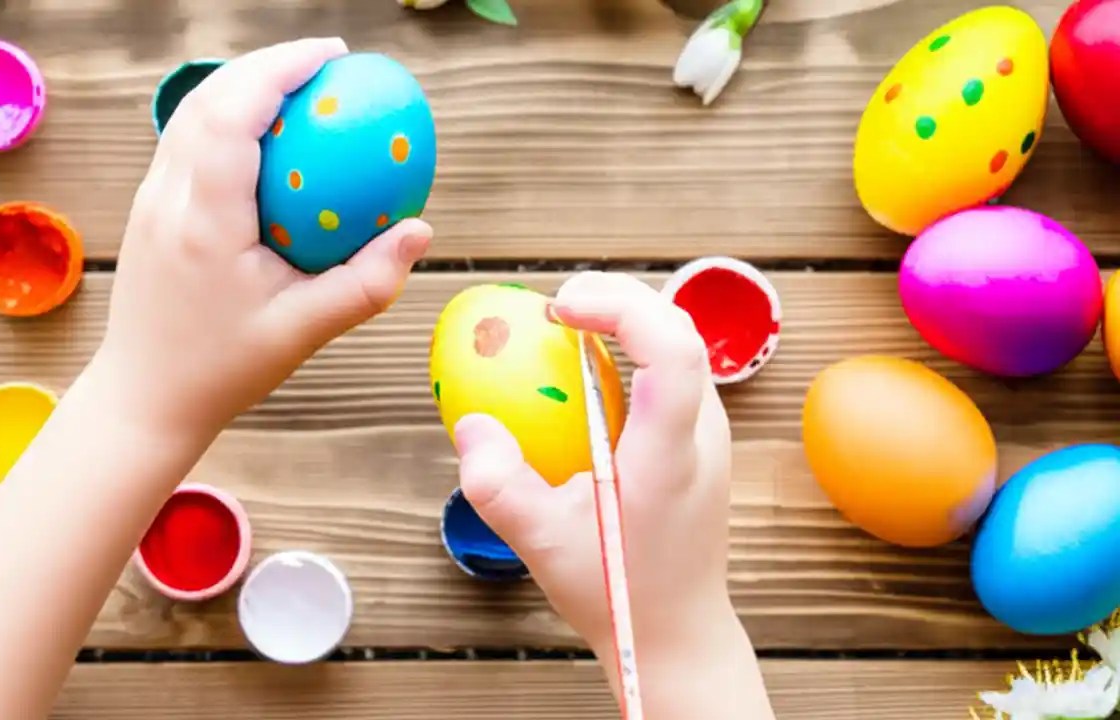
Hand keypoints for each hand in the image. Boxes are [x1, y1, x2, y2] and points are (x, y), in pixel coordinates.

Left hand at [96, 38, 433, 436]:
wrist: (145, 397)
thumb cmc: (224, 369)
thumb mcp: (303, 332)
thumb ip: (366, 283)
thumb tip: (419, 230)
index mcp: (204, 221)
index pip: (233, 115)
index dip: (279, 69)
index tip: (331, 56)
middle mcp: (167, 199)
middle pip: (206, 97)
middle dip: (265, 64)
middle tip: (326, 62)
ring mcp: (149, 202)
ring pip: (188, 115)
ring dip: (240, 86)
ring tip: (299, 87)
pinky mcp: (147, 212)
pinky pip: (185, 143)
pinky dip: (225, 118)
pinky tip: (266, 136)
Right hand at [455, 272, 738, 697]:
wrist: (676, 634)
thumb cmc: (618, 593)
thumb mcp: (541, 544)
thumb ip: (497, 485)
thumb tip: (471, 424)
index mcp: (671, 453)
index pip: (672, 347)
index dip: (620, 306)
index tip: (561, 308)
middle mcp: (703, 433)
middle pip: (678, 327)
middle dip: (616, 297)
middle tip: (555, 308)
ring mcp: (709, 435)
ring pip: (679, 342)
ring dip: (625, 319)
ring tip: (567, 328)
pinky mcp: (699, 441)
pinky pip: (670, 371)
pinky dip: (630, 350)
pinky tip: (585, 375)